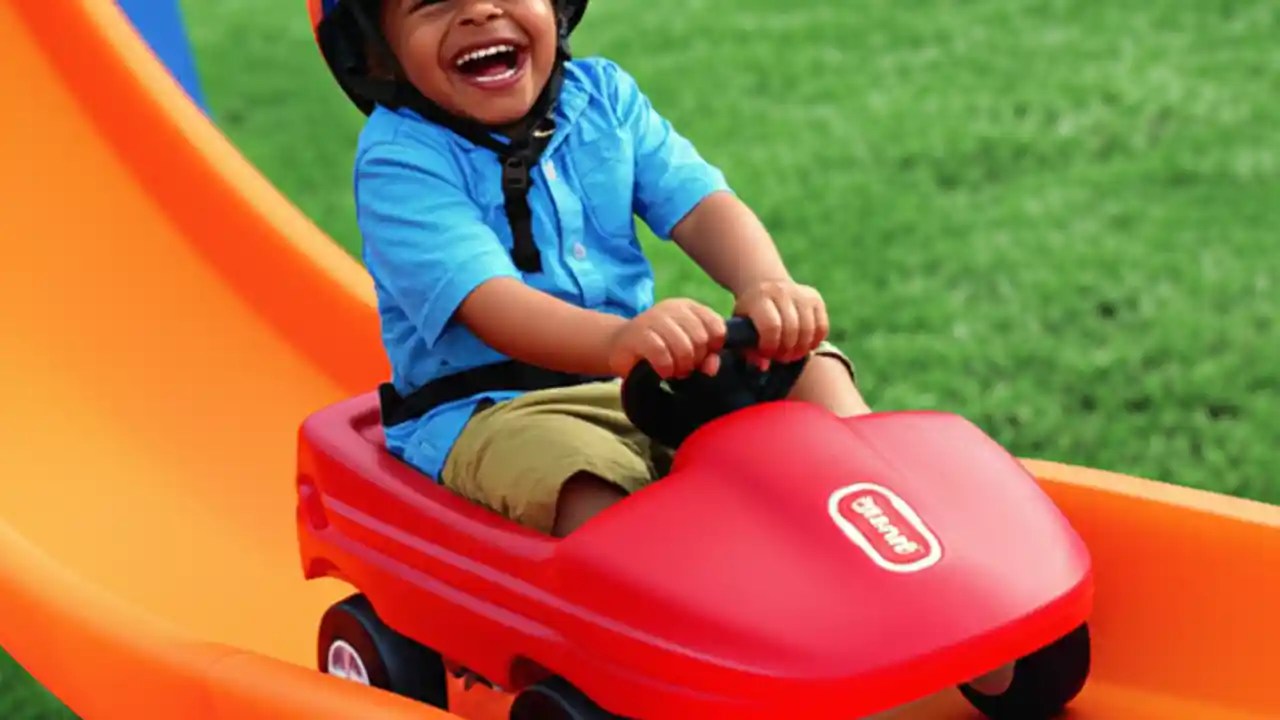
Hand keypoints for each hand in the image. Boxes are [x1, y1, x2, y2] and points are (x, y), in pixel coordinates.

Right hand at [607, 299, 726, 378]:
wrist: (619, 346)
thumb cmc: (659, 348)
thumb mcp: (687, 349)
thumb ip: (706, 356)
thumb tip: (711, 368)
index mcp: (688, 307)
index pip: (716, 325)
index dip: (713, 346)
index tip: (702, 357)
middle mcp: (672, 308)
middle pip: (701, 338)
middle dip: (695, 360)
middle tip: (684, 368)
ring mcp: (654, 318)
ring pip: (683, 347)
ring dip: (681, 367)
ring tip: (674, 371)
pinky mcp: (638, 334)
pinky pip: (662, 353)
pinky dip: (666, 368)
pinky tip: (663, 372)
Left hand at [733, 279, 828, 363]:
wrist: (765, 287)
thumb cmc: (751, 315)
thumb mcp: (742, 328)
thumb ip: (749, 349)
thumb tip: (763, 366)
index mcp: (760, 298)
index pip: (771, 326)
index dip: (771, 346)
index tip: (767, 353)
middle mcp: (781, 292)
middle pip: (792, 328)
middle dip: (787, 350)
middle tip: (781, 358)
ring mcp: (801, 293)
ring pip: (809, 328)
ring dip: (801, 348)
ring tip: (792, 355)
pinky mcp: (815, 299)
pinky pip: (822, 326)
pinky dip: (814, 342)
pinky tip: (804, 346)